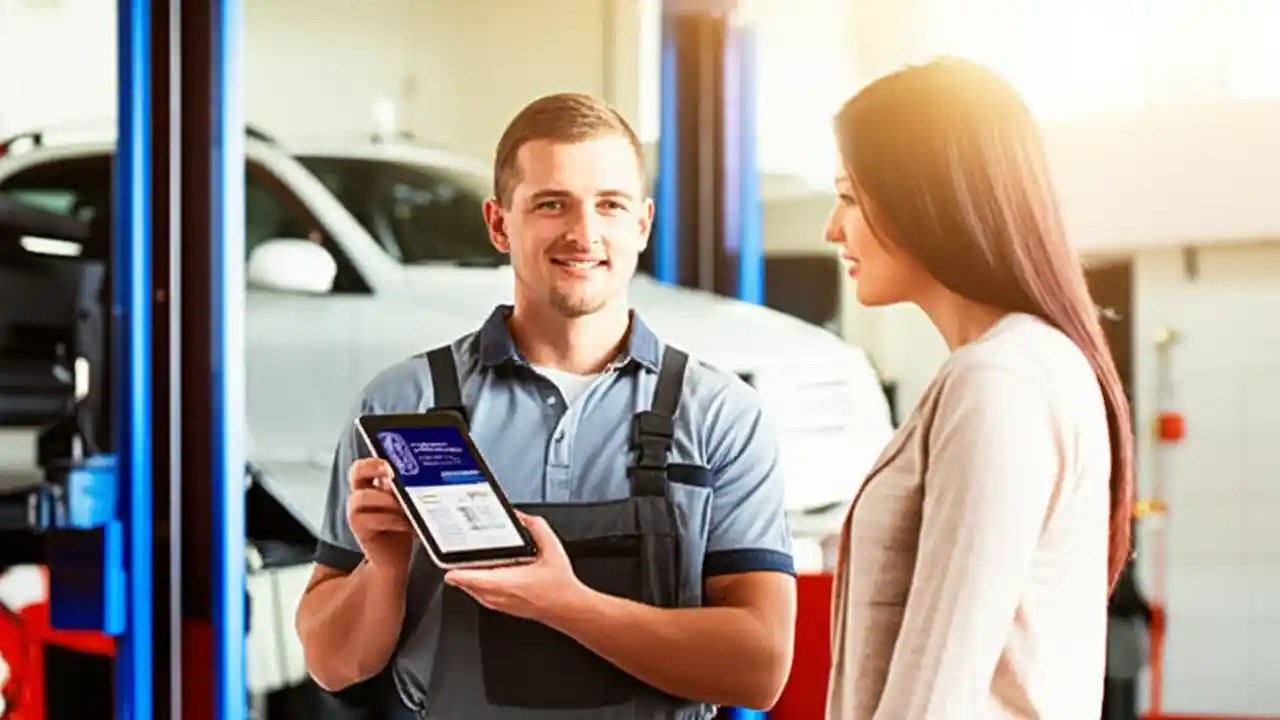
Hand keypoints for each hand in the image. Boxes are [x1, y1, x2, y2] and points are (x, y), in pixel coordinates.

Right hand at [346, 458, 414, 573]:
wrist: (395, 558)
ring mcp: (357, 511)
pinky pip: (368, 520)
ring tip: (405, 507)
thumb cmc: (403, 525)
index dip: (377, 458)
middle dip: (374, 467)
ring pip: (361, 497)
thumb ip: (408, 488)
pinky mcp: (359, 530)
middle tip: (392, 472)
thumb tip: (421, 474)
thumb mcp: (408, 503)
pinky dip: (390, 520)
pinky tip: (406, 524)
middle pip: (356, 471)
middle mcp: (362, 493)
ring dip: (385, 500)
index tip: (394, 460)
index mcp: (374, 483)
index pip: (369, 462)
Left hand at [443, 512, 586, 624]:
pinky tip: (489, 572)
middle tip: (458, 550)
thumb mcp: (551, 547)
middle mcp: (496, 595)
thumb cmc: (559, 585)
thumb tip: (519, 516)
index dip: (452, 565)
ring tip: (472, 559)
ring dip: (468, 575)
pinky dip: (478, 583)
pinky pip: (480, 594)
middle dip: (460, 566)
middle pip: (462, 582)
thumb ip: (535, 527)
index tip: (444, 555)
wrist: (567, 608)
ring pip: (470, 589)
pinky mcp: (501, 607)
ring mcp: (497, 604)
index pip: (465, 577)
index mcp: (503, 581)